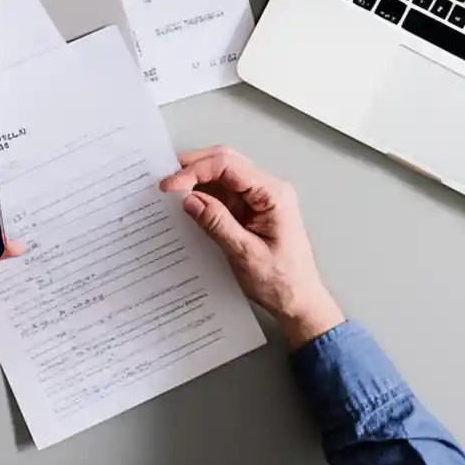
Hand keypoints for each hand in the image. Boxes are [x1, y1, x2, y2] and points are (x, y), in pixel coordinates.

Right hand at [160, 146, 343, 349]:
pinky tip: (186, 203)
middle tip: (165, 181)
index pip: (228, 165)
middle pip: (225, 162)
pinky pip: (223, 194)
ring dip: (196, 180)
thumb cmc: (283, 282)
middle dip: (193, 167)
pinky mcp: (250, 210)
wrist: (300, 301)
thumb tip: (189, 199)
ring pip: (222, 175)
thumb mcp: (245, 254)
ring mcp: (259, 199)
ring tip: (170, 191)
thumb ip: (217, 223)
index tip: (170, 185)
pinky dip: (203, 195)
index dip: (195, 170)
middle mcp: (268, 190)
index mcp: (273, 194)